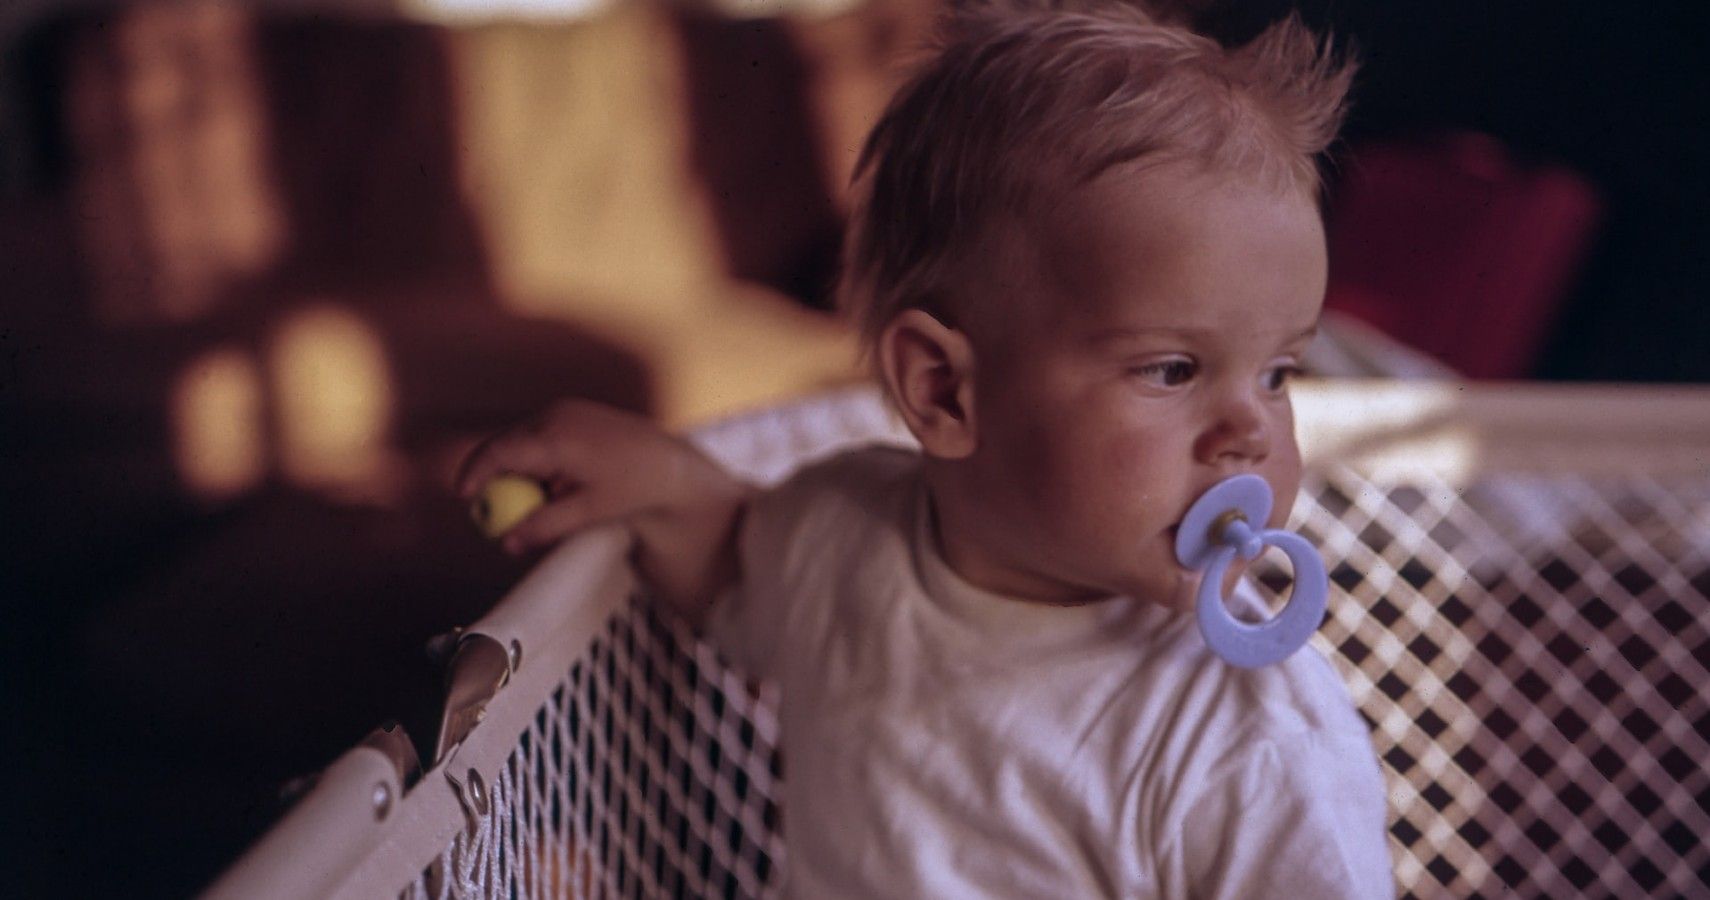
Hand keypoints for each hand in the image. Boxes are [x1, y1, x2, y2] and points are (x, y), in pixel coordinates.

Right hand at [456, 400, 724, 554]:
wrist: (670, 461)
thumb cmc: (632, 487)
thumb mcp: (589, 511)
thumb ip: (545, 526)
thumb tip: (506, 544)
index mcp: (558, 438)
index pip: (500, 452)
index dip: (475, 473)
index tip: (464, 498)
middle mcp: (557, 415)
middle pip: (504, 442)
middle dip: (490, 474)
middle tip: (483, 505)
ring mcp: (564, 408)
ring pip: (520, 439)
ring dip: (517, 468)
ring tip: (544, 498)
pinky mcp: (571, 410)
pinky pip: (538, 435)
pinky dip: (535, 458)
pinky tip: (561, 481)